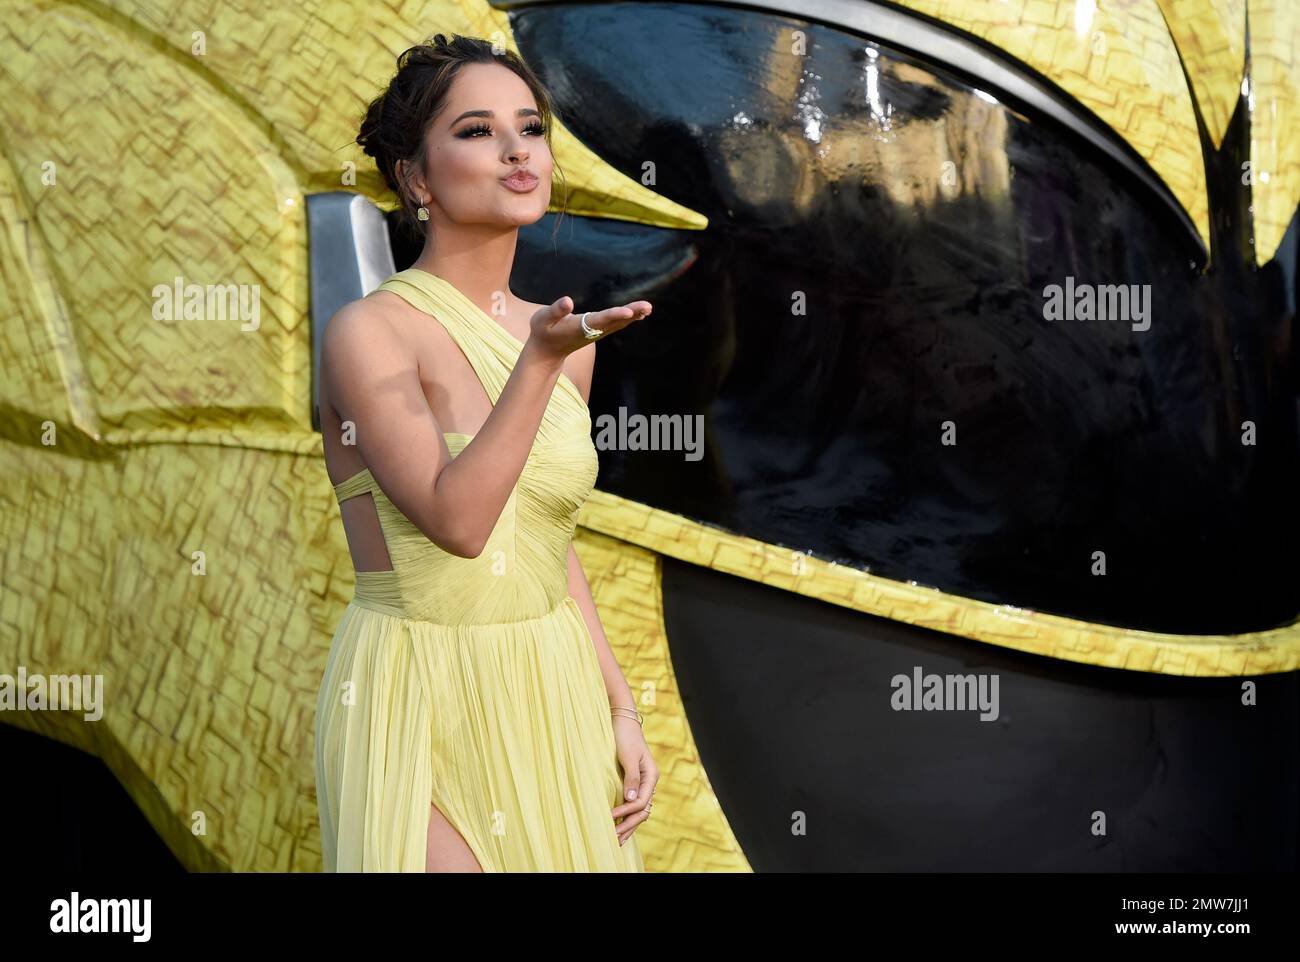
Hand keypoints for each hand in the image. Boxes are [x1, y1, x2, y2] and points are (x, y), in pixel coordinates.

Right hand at [527, 295, 651, 360]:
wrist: (547, 352)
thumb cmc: (543, 332)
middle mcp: (592, 331)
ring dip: (634, 315)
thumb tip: (568, 300)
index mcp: (580, 327)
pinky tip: (639, 313)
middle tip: (648, 306)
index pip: (600, 320)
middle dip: (632, 313)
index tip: (629, 311)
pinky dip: (628, 318)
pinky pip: (616, 325)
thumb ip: (555, 310)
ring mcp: (596, 333)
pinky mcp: (597, 332)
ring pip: (618, 323)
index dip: (615, 315)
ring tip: (648, 308)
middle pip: (615, 321)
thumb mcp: (542, 319)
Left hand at [611, 714, 657, 846]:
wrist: (623, 721)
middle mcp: (650, 782)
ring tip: (617, 839)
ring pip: (640, 811)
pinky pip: (634, 805)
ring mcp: (643, 783)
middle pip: (643, 811)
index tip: (610, 817)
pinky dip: (628, 816)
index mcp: (651, 776)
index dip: (626, 812)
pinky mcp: (634, 782)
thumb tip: (631, 800)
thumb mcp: (627, 756)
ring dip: (629, 825)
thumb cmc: (625, 736)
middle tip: (613, 838)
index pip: (641, 802)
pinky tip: (619, 824)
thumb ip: (631, 778)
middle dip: (629, 826)